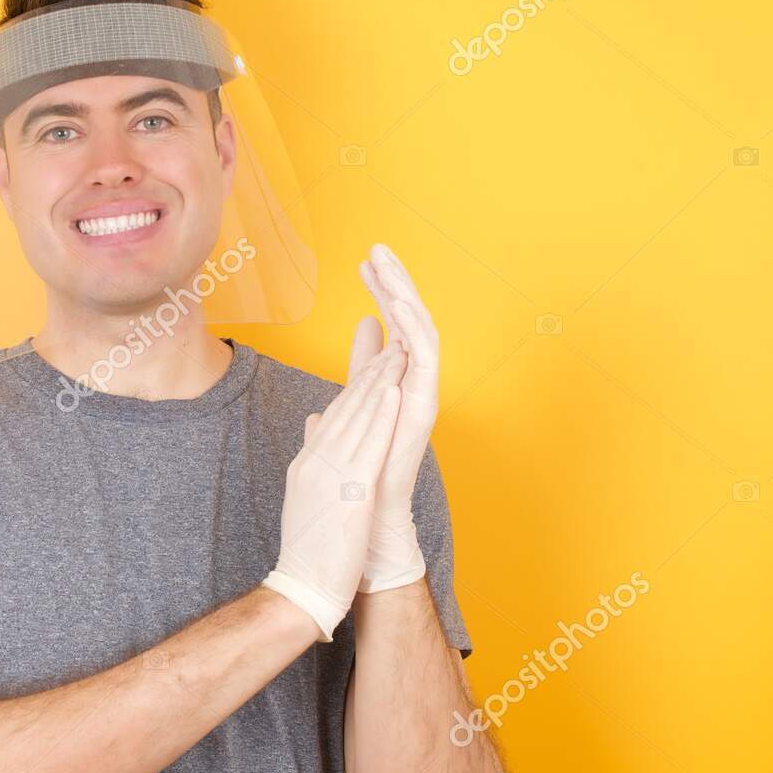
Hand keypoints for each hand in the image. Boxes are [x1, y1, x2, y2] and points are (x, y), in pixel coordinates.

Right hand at [263, 342, 406, 639]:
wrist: (301, 588)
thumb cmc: (308, 551)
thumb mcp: (304, 500)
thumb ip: (311, 459)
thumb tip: (313, 425)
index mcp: (305, 464)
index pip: (332, 416)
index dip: (355, 388)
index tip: (374, 365)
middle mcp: (314, 462)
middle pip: (344, 409)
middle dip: (370, 375)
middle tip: (391, 346)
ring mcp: (329, 475)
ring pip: (358, 419)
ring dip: (380, 384)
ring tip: (397, 355)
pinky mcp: (349, 491)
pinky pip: (369, 445)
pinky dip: (382, 415)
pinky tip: (393, 392)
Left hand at [348, 243, 440, 591]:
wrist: (365, 523)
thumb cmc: (357, 477)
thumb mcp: (348, 416)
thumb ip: (355, 378)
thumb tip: (350, 354)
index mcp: (394, 381)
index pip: (391, 323)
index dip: (381, 290)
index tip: (363, 261)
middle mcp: (412, 384)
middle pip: (408, 320)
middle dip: (394, 282)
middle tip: (377, 249)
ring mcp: (420, 395)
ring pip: (419, 332)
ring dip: (403, 296)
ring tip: (386, 266)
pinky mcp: (423, 409)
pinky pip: (423, 361)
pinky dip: (412, 332)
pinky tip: (397, 308)